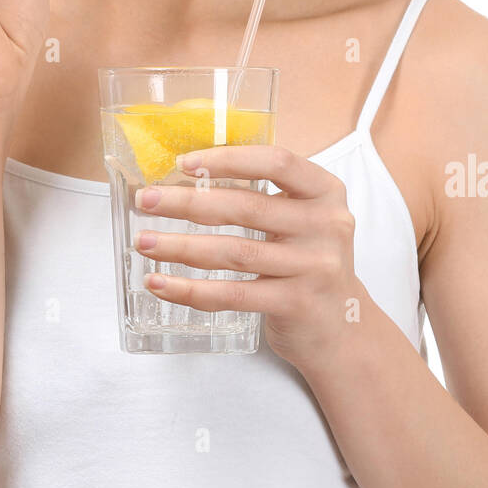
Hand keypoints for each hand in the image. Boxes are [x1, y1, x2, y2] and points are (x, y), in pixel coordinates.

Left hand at [134, 145, 363, 370]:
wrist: (342, 328)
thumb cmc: (307, 262)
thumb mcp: (302, 218)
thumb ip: (264, 195)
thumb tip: (190, 175)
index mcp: (325, 191)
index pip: (276, 162)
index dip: (228, 159)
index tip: (183, 162)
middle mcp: (326, 225)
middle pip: (246, 206)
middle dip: (187, 202)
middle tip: (146, 201)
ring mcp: (314, 267)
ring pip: (233, 252)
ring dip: (180, 246)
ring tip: (145, 243)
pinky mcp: (296, 304)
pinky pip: (232, 295)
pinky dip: (191, 290)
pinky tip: (161, 283)